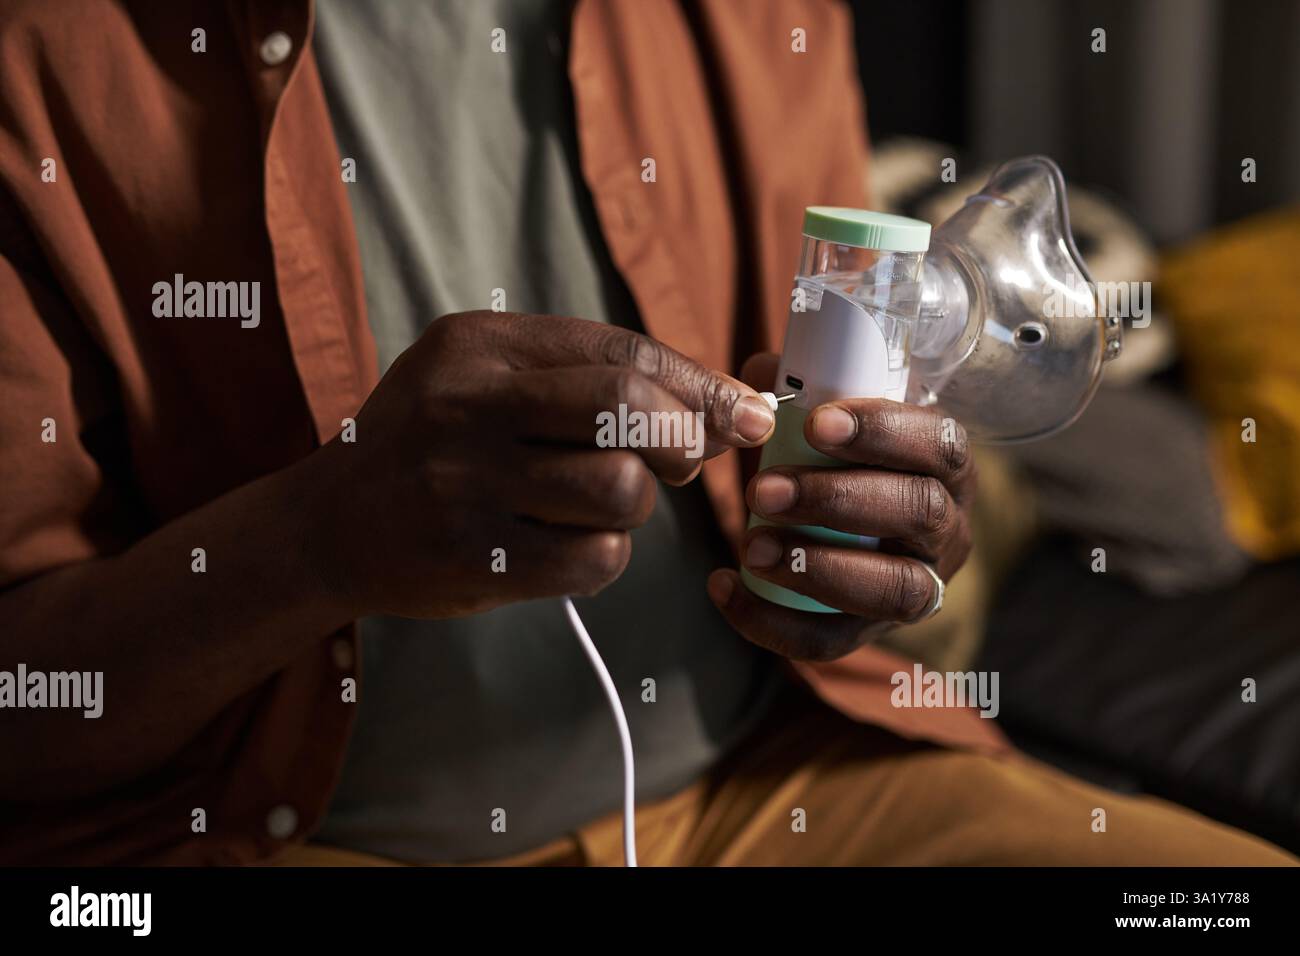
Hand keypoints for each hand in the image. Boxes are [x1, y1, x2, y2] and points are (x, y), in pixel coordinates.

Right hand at [315, 311, 776, 618]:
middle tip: (681, 464)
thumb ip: (589, 380)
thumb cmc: (430, 445)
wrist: (327, 525)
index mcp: (477, 345)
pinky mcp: (473, 557)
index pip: (619, 350)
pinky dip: (605, 556)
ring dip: (637, 505)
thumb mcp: (485, 378)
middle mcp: (467, 405)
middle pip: (628, 408)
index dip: (698, 383)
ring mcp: (465, 484)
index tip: (746, 413)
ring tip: (598, 504)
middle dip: (683, 440)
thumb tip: (724, 409)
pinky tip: (567, 545)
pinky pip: (595, 559)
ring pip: (620, 489)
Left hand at [707, 353, 974, 660]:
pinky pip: (834, 640)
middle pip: (918, 512)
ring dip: (819, 567)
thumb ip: (797, 386)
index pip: (938, 443)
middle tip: (762, 490)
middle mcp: (947, 527)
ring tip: (752, 547)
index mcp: (946, 464)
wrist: (843, 531)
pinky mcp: (873, 632)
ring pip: (895, 588)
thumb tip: (763, 370)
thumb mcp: (824, 417)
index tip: (816, 423)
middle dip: (837, 499)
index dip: (882, 432)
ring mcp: (920, 586)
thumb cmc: (838, 459)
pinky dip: (775, 622)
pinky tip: (725, 587)